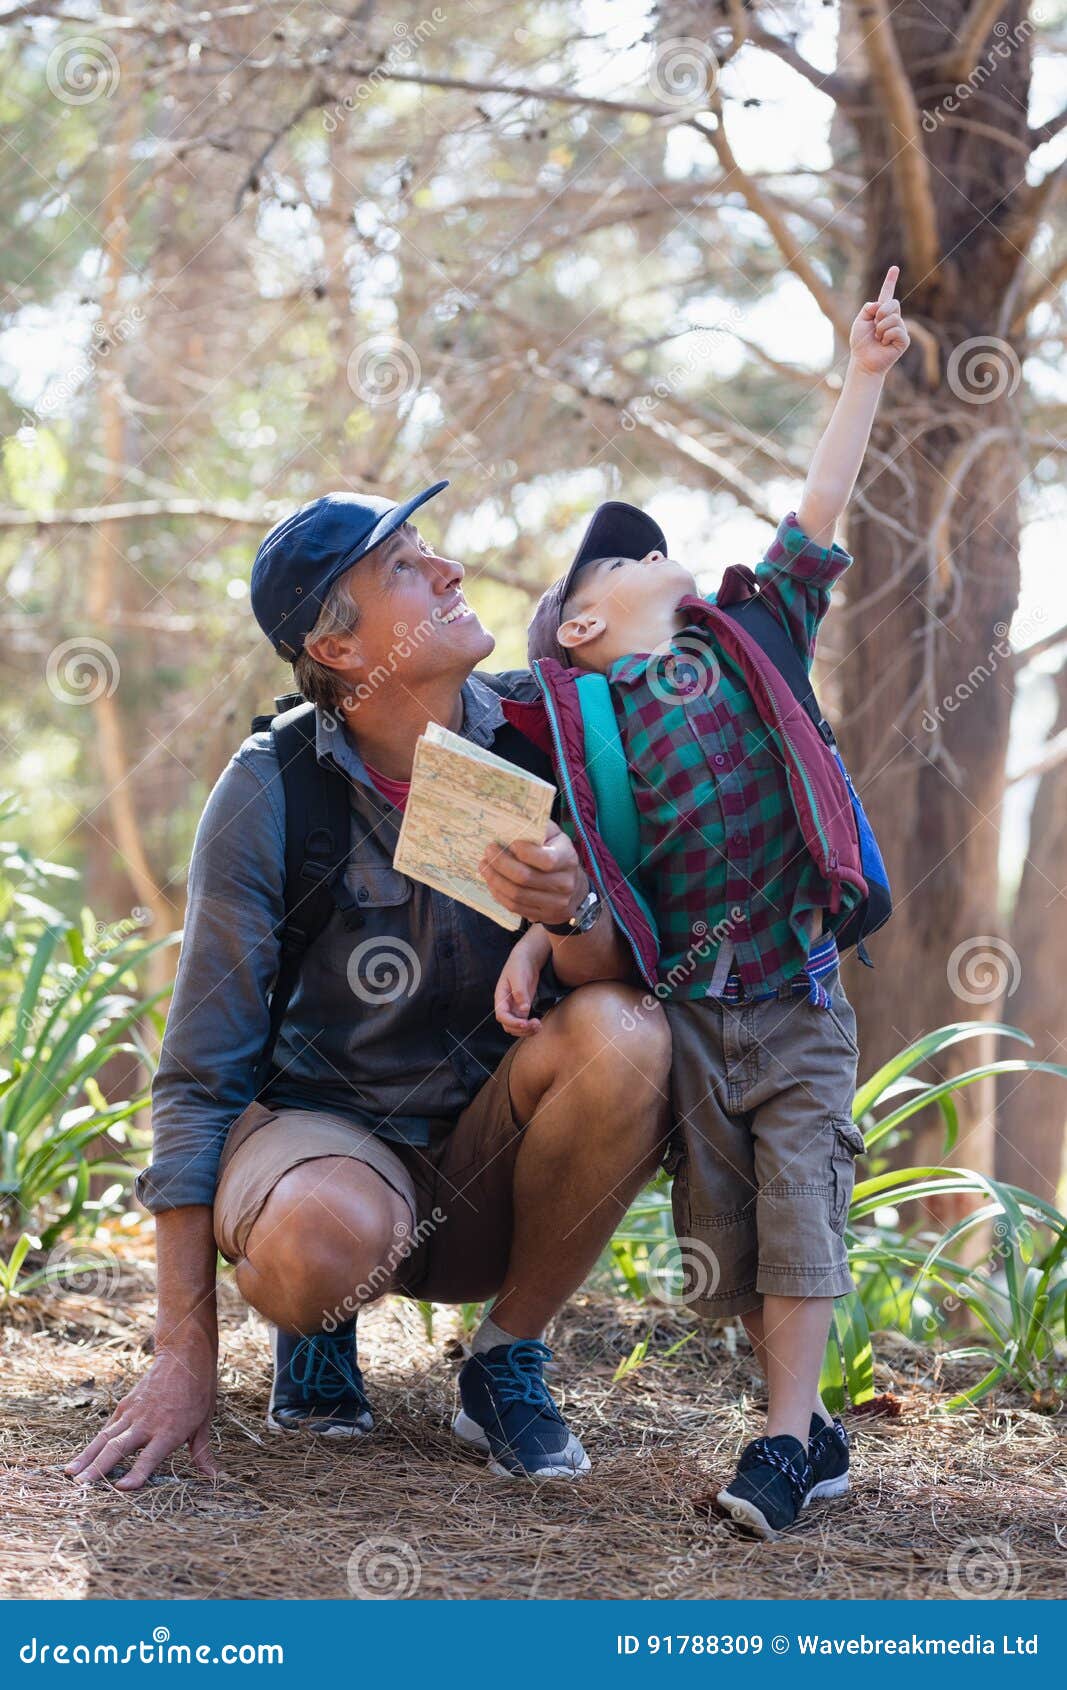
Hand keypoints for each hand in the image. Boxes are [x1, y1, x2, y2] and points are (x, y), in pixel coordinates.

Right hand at [64, 1333, 218, 1491]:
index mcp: (170, 1430)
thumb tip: (215, 1477)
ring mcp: (133, 1413)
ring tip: (71, 1475)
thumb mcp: (204, 1422)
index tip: (122, 1488)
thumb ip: (202, 1453)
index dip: (137, 1473)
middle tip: (82, 1487)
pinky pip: (106, 1429)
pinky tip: (79, 1460)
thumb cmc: (198, 1391)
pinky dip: (92, 1446)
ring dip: (87, 1458)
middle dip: (100, 1468)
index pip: (151, 1456)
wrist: (183, 1356)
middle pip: (119, 1448)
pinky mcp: (124, 1406)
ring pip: (105, 1438)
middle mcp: (148, 1423)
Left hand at [480, 821, 585, 927]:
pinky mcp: (543, 915)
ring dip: (495, 880)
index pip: (546, 860)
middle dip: (501, 864)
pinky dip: (499, 894)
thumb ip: (539, 828)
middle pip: (525, 878)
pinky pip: (515, 906)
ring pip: (516, 894)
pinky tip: (492, 882)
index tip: (510, 843)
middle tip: (488, 851)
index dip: (525, 852)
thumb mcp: (556, 836)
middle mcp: (564, 883)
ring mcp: (554, 903)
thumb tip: (513, 821)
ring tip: (484, 866)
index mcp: (567, 859)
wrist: (575, 890)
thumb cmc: (558, 854)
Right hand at [495, 941, 544, 1036]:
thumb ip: (520, 992)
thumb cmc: (519, 965)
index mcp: (501, 998)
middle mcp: (506, 1005)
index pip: (502, 1016)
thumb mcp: (519, 976)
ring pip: (516, 1028)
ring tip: (539, 1026)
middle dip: (521, 1029)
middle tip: (536, 1025)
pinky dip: (531, 1027)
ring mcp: (514, 1008)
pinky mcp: (523, 1008)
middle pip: (508, 1025)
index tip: (525, 1023)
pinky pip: (524, 1023)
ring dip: (527, 1031)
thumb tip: (524, 1009)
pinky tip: (539, 1024)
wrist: (526, 960)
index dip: (512, 1022)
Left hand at [849, 264, 909, 374]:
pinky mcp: (904, 339)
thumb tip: (881, 304)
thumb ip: (868, 308)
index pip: (887, 293)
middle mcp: (893, 318)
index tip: (894, 268)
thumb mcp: (860, 321)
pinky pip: (897, 330)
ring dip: (881, 328)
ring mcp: (900, 328)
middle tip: (875, 327)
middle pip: (893, 304)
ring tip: (878, 338)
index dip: (890, 281)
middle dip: (881, 313)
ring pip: (894, 317)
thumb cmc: (860, 343)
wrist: (863, 361)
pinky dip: (887, 336)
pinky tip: (885, 344)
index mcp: (881, 313)